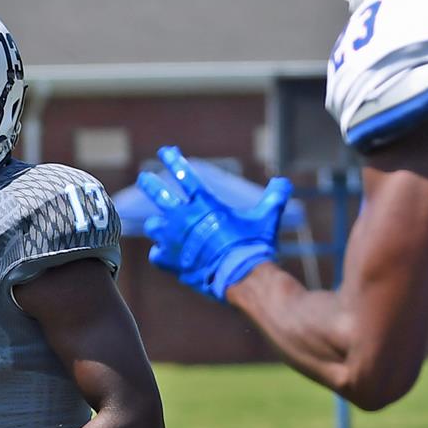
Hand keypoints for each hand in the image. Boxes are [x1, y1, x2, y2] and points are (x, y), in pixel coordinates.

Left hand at [138, 146, 292, 300]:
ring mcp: (175, 241)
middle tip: (145, 178)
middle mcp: (185, 219)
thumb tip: (283, 182)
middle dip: (150, 184)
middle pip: (159, 195)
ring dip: (158, 225)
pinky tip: (165, 254)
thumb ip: (274, 197)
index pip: (185, 175)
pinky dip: (161, 254)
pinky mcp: (172, 262)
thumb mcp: (267, 217)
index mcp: (206, 204)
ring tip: (158, 225)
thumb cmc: (254, 246)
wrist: (242, 277)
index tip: (165, 151)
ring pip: (154, 226)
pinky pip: (157, 255)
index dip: (174, 161)